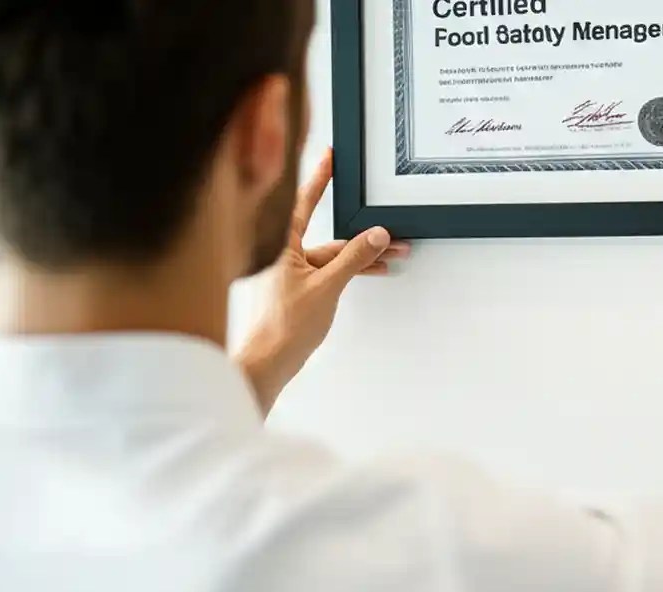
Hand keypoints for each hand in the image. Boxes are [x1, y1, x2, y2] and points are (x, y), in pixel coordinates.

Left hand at [239, 148, 410, 414]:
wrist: (269, 361)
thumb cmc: (284, 327)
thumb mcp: (327, 287)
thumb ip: (354, 259)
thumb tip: (377, 235)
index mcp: (281, 245)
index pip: (302, 203)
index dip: (319, 179)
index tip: (331, 157)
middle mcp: (285, 254)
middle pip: (329, 236)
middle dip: (362, 235)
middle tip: (390, 229)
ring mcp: (293, 273)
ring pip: (333, 256)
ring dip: (362, 257)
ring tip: (393, 255)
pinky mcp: (300, 289)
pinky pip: (330, 271)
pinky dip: (350, 271)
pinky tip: (373, 271)